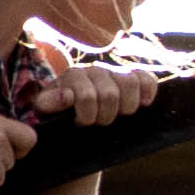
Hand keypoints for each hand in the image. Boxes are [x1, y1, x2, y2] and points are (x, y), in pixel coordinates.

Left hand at [13, 44, 161, 128]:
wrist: (75, 112)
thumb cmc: (60, 112)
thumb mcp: (47, 110)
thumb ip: (48, 103)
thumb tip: (67, 96)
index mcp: (73, 76)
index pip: (86, 96)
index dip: (87, 116)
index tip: (82, 123)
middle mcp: (94, 70)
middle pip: (110, 94)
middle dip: (106, 116)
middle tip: (99, 122)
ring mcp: (115, 72)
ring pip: (130, 83)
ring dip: (126, 106)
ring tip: (118, 115)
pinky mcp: (133, 76)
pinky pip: (147, 78)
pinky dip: (148, 91)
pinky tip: (144, 103)